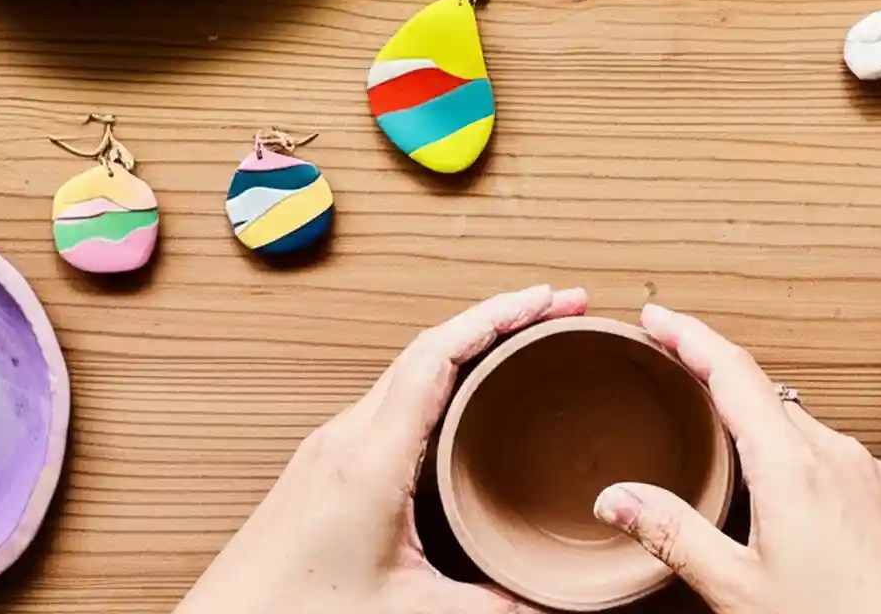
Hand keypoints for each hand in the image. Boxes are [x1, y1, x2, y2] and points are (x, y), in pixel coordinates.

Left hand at [175, 285, 588, 613]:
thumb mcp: (411, 613)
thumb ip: (491, 604)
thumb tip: (553, 598)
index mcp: (370, 458)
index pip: (439, 355)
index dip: (498, 316)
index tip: (547, 298)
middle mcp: (347, 436)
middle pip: (429, 347)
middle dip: (498, 318)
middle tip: (556, 309)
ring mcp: (331, 445)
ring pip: (409, 368)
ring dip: (468, 344)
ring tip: (524, 338)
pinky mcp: (324, 462)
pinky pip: (393, 397)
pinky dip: (441, 376)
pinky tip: (467, 392)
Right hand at [593, 304, 880, 613]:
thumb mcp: (736, 588)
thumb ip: (673, 534)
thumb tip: (615, 497)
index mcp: (792, 466)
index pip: (731, 371)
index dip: (688, 335)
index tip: (657, 316)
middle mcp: (838, 455)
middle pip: (765, 397)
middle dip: (717, 388)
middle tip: (676, 381)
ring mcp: (873, 473)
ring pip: (803, 429)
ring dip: (763, 434)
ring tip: (729, 461)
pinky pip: (838, 458)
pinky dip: (804, 463)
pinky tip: (793, 502)